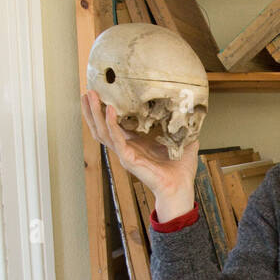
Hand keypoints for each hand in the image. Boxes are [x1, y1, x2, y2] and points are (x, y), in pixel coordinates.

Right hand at [81, 90, 198, 216]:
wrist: (180, 187)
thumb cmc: (180, 169)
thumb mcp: (182, 140)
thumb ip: (183, 125)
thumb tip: (191, 108)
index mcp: (135, 144)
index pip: (114, 126)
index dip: (105, 112)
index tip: (100, 94)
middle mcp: (126, 148)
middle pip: (101, 128)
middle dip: (92, 110)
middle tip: (88, 92)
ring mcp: (125, 154)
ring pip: (102, 132)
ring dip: (95, 114)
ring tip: (90, 96)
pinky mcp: (128, 158)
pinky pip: (116, 139)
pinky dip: (111, 124)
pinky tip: (110, 110)